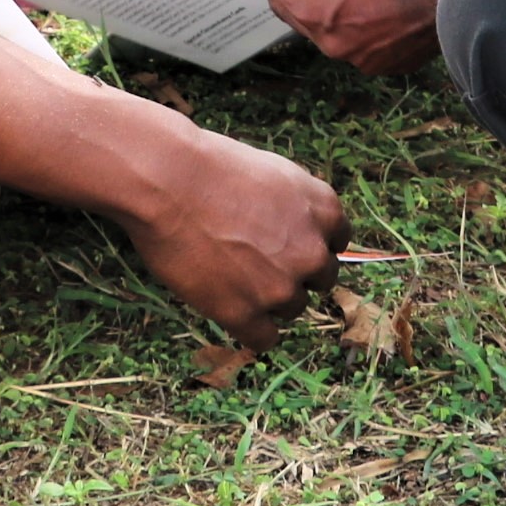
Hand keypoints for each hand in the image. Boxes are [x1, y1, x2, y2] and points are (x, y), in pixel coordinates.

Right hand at [118, 122, 348, 347]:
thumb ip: (298, 206)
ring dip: (268, 299)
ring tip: (231, 275)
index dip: (309, 242)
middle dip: (294, 272)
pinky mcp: (245, 313)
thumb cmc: (211, 167)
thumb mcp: (274, 172)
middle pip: (320, 279)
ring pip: (291, 308)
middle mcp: (312, 252)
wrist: (168, 180)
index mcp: (324, 210)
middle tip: (256, 260)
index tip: (286, 242)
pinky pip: (265, 339)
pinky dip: (250, 328)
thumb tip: (298, 230)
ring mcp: (280, 287)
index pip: (337, 242)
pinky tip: (229, 307)